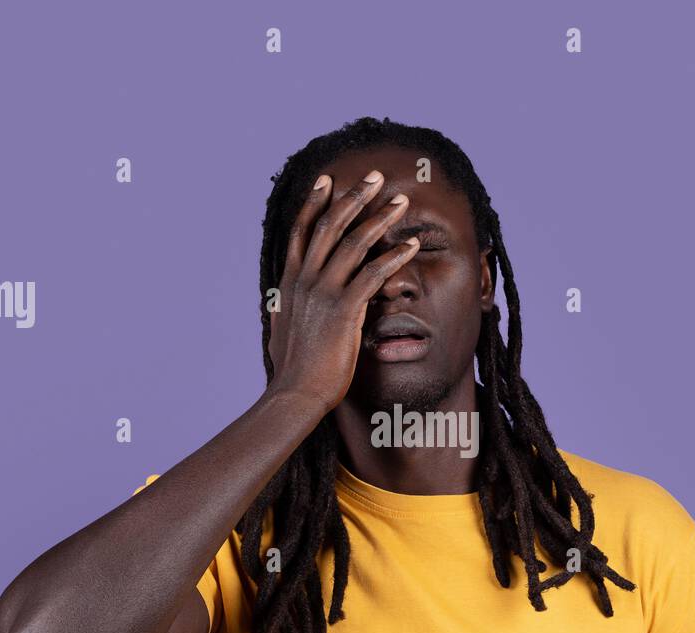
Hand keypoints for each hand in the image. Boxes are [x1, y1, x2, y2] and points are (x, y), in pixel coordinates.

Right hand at [265, 168, 420, 413]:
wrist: (294, 394)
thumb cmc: (293, 371)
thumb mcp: (283, 330)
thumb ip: (287, 309)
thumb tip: (284, 304)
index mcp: (289, 282)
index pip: (301, 231)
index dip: (314, 202)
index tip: (327, 179)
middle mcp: (304, 280)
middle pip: (331, 225)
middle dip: (354, 196)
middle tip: (376, 176)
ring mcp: (323, 292)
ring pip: (354, 242)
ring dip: (380, 218)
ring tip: (401, 202)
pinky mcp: (344, 310)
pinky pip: (374, 274)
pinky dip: (395, 256)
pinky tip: (412, 245)